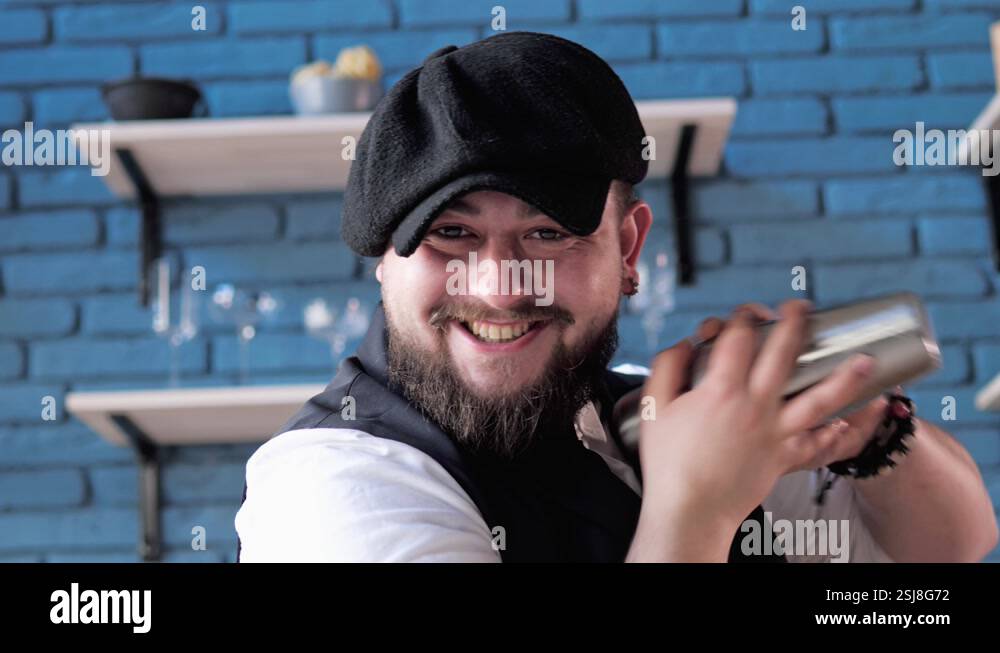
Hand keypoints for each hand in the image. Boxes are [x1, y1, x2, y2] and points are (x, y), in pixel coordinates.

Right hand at [637, 299, 880, 528]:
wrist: (689, 510)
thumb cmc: (668, 462)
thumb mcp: (653, 407)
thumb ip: (667, 368)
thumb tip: (685, 346)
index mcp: (720, 391)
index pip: (738, 339)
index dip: (742, 318)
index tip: (744, 313)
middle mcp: (754, 406)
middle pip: (783, 355)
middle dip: (794, 323)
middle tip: (800, 307)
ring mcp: (774, 432)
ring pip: (819, 399)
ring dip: (844, 377)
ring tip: (866, 360)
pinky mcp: (784, 457)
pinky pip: (816, 443)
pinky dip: (833, 434)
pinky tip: (843, 422)